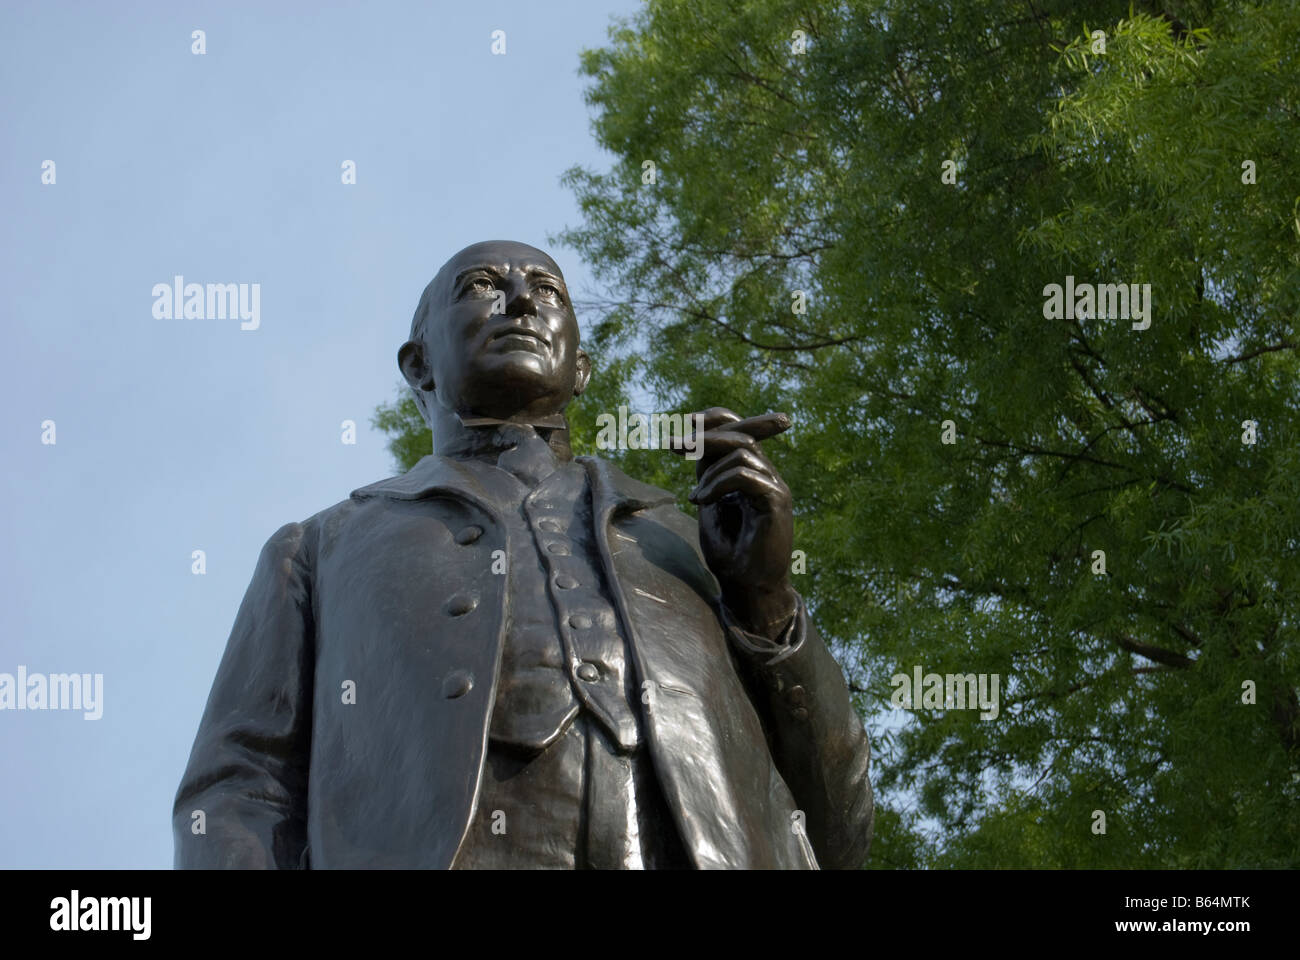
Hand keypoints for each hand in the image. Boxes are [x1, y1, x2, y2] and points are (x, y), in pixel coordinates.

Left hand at [670, 407, 798, 637]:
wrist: (749, 588)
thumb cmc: (731, 553)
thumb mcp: (710, 504)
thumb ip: (707, 475)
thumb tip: (690, 443)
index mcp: (753, 474)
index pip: (741, 429)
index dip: (714, 419)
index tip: (685, 421)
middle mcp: (768, 476)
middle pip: (741, 434)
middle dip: (703, 436)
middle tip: (671, 445)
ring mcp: (775, 487)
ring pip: (742, 452)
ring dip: (708, 470)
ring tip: (696, 497)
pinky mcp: (776, 502)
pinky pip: (745, 476)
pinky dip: (717, 484)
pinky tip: (700, 501)